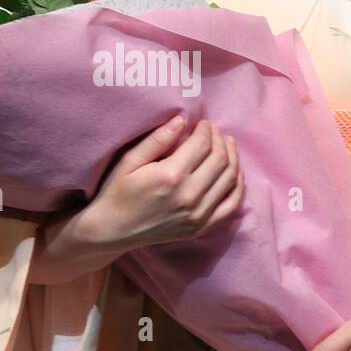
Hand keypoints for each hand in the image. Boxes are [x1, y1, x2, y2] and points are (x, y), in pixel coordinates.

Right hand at [84, 114, 244, 252]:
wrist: (113, 230)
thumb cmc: (118, 192)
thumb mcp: (130, 160)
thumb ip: (157, 140)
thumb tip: (182, 120)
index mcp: (171, 176)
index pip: (202, 145)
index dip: (206, 130)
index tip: (204, 123)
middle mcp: (189, 196)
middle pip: (220, 160)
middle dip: (220, 140)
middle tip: (215, 131)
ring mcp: (198, 215)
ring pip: (230, 179)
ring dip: (233, 158)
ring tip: (227, 146)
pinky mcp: (201, 227)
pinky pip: (231, 205)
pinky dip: (238, 186)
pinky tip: (234, 173)